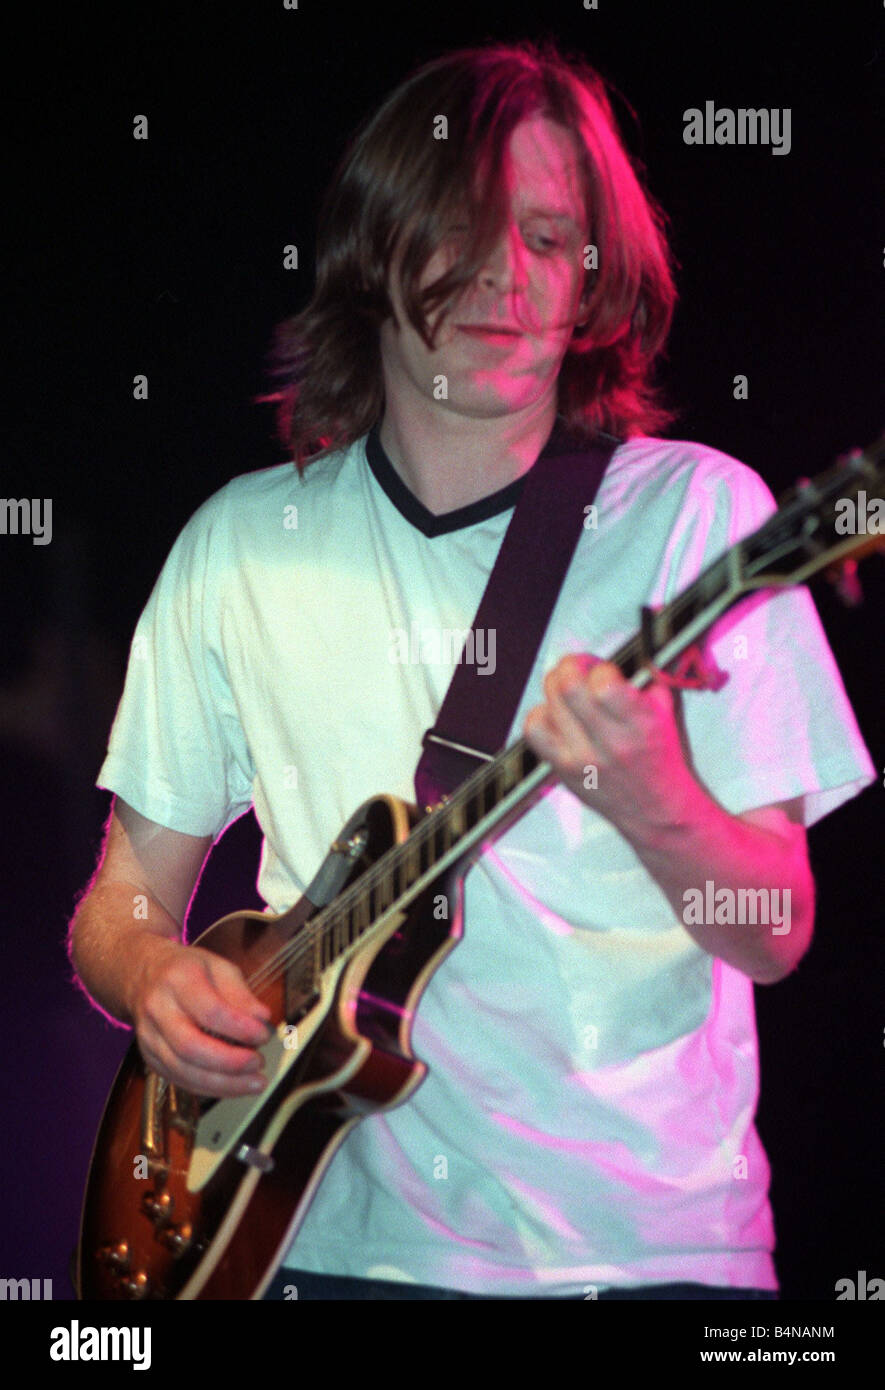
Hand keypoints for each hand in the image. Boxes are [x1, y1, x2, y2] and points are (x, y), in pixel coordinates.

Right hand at [127, 937, 272, 1098]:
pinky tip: (233, 1086)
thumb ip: (240, 992)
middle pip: (191, 1046)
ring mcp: (149, 1036)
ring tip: (254, 1082)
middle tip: (258, 1062)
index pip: (210, 1011)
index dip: (240, 1028)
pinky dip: (209, 1088)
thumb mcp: (218, 966)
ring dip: (223, 1083)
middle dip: (230, 1062)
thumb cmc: (186, 970)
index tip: (263, 1034)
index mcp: (177, 980)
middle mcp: (158, 1009)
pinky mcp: (149, 1057)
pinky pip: (179, 1079)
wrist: (143, 974)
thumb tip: (261, 1017)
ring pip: (183, 1070)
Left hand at [523, 654, 696, 835]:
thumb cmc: (661, 760)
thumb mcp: (666, 713)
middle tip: (580, 670)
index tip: (604, 670)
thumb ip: (646, 679)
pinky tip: (558, 717)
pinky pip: (534, 730)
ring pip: (548, 704)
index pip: (602, 683)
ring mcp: (581, 758)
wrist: (657, 812)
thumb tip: (625, 652)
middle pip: (566, 687)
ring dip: (557, 688)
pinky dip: (541, 714)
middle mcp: (609, 742)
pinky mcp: (563, 770)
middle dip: (571, 666)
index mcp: (639, 724)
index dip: (598, 667)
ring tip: (571, 693)